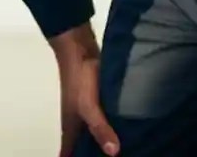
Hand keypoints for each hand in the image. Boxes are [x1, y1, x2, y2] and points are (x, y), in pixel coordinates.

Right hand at [51, 23, 118, 156]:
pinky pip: (107, 126)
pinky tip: (128, 137)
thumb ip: (100, 128)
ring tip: (126, 154)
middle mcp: (79, 125)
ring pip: (96, 138)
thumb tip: (114, 153)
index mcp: (71, 129)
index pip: (67, 154)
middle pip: (82, 149)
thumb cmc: (79, 80)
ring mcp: (90, 115)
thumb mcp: (88, 106)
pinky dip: (114, 134)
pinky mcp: (101, 106)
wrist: (81, 50)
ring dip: (104, 147)